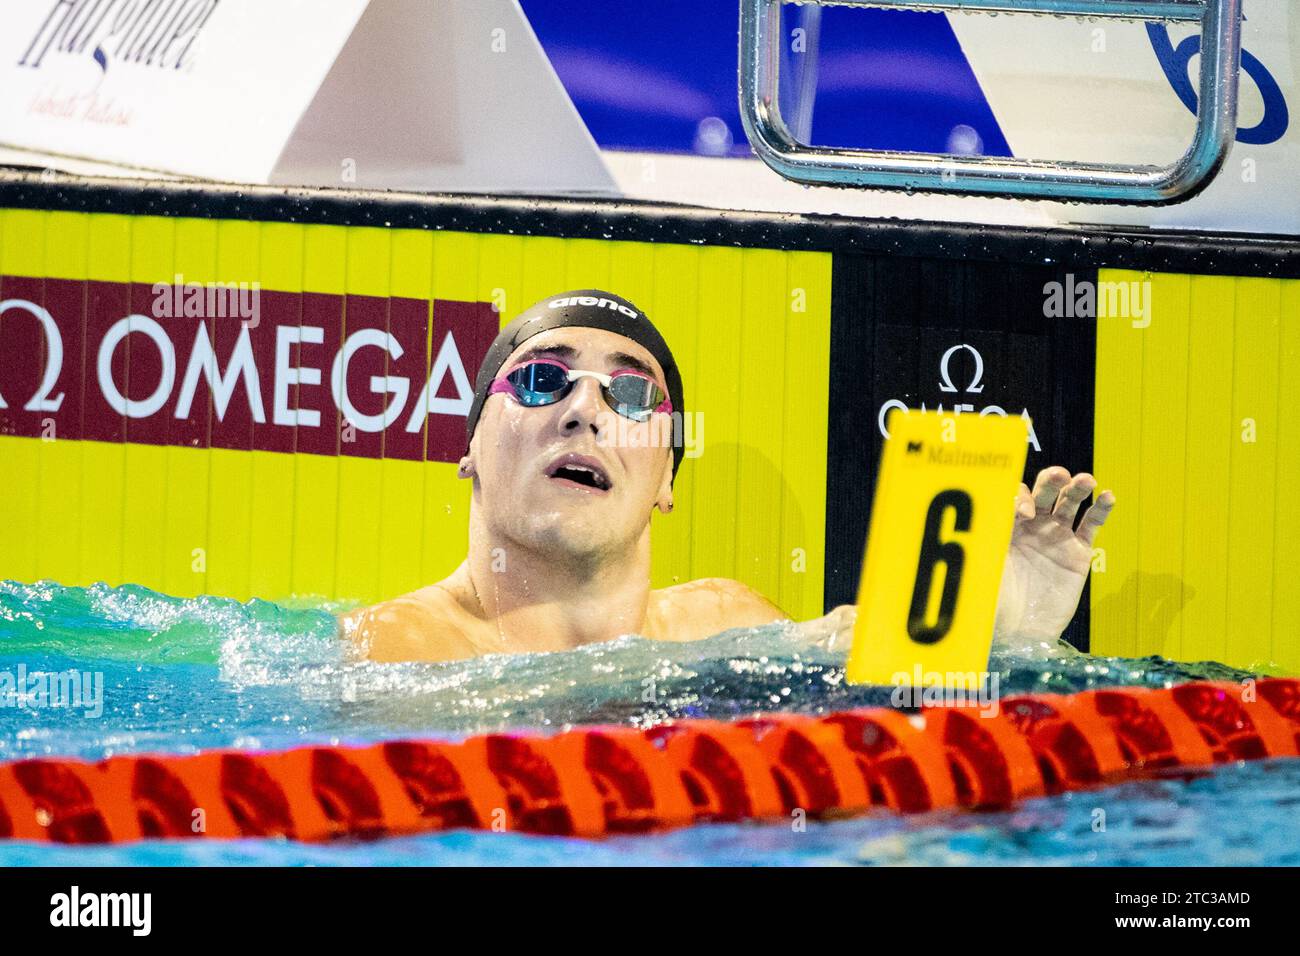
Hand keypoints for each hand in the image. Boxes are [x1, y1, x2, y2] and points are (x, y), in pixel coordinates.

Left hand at [994, 467, 1113, 643]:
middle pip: (1043, 493)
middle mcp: (1031, 527)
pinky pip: (1090, 526)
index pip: (1016, 496)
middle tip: (1058, 476)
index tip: (1025, 512)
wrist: (1017, 633)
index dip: (1022, 497)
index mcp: (1006, 526)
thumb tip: (996, 510)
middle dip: (1050, 481)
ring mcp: (1056, 538)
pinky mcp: (1078, 553)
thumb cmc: (993, 602)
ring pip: (1068, 503)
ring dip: (1077, 488)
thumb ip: (992, 538)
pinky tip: (1107, 496)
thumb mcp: (986, 566)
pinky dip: (1100, 509)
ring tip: (1085, 480)